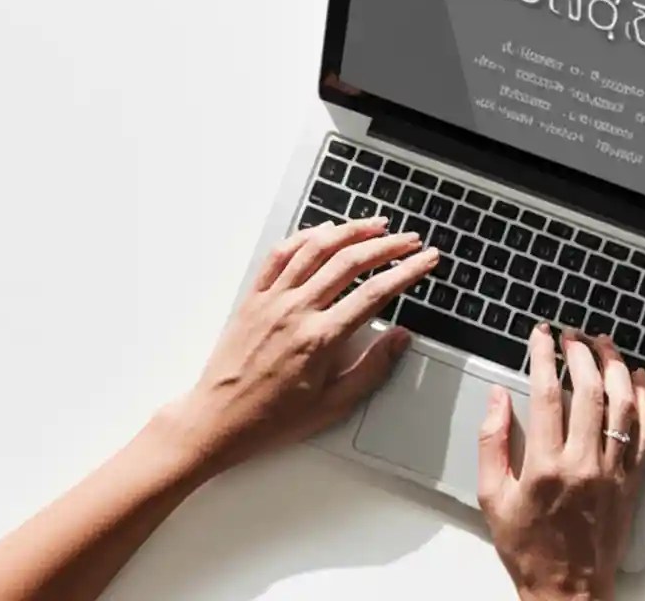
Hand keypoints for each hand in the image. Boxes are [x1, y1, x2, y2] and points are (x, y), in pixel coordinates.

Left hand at [154, 218, 437, 476]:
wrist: (217, 420)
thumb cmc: (273, 418)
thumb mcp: (333, 405)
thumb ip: (372, 368)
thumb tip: (400, 338)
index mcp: (320, 340)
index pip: (376, 293)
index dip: (407, 272)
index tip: (427, 260)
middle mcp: (296, 312)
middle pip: (350, 262)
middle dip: (388, 245)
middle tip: (411, 240)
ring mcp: (272, 300)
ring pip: (316, 248)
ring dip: (351, 230)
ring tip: (377, 224)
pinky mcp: (254, 297)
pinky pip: (280, 254)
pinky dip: (306, 236)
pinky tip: (325, 232)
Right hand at [477, 325, 644, 600]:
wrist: (568, 589)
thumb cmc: (528, 548)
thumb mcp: (492, 498)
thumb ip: (492, 443)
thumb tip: (497, 398)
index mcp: (545, 466)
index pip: (545, 394)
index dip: (543, 356)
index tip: (541, 336)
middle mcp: (583, 464)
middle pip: (589, 390)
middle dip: (580, 352)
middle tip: (572, 335)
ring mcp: (613, 471)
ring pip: (622, 404)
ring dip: (615, 366)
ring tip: (603, 344)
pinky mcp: (633, 481)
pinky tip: (638, 379)